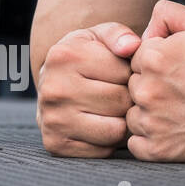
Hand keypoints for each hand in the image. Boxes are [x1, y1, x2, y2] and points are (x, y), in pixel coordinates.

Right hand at [36, 22, 140, 157]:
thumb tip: (131, 46)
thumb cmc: (89, 56)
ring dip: (122, 121)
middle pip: (121, 102)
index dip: (132, 74)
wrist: (54, 83)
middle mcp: (54, 89)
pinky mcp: (55, 144)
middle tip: (122, 92)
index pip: (125, 73)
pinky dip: (109, 141)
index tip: (124, 72)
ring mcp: (52, 119)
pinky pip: (103, 150)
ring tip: (114, 108)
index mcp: (65, 56)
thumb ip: (119, 35)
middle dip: (130, 98)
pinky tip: (101, 123)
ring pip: (115, 130)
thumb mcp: (101, 36)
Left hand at [125, 0, 184, 161]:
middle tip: (180, 89)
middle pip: (132, 85)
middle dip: (153, 86)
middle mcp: (147, 90)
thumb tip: (145, 27)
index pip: (136, 58)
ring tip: (178, 108)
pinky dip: (149, 137)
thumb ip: (168, 14)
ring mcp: (151, 121)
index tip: (177, 70)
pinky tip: (171, 127)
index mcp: (154, 58)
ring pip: (132, 114)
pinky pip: (135, 142)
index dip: (157, 62)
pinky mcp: (156, 148)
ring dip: (149, 112)